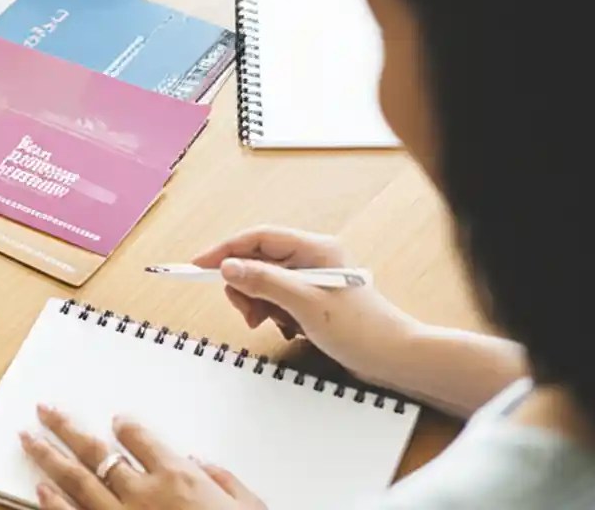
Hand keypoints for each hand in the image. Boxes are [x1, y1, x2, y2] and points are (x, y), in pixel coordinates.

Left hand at [20, 405, 265, 509]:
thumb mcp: (250, 508)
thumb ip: (224, 482)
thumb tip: (204, 465)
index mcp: (178, 478)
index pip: (140, 439)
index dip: (125, 427)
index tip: (116, 420)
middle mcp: (143, 494)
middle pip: (95, 452)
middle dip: (66, 428)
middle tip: (45, 411)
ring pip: (75, 481)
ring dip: (48, 457)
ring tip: (28, 439)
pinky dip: (53, 503)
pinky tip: (39, 488)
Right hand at [191, 226, 418, 383]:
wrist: (394, 356)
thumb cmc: (362, 329)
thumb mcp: (305, 304)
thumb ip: (264, 282)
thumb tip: (229, 268)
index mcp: (315, 248)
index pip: (258, 238)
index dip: (226, 250)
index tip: (199, 265)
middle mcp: (313, 257)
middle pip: (258, 260)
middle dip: (245, 284)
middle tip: (245, 309)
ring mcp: (312, 278)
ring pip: (265, 281)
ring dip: (258, 302)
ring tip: (266, 323)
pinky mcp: (313, 298)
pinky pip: (278, 298)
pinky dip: (272, 312)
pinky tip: (284, 327)